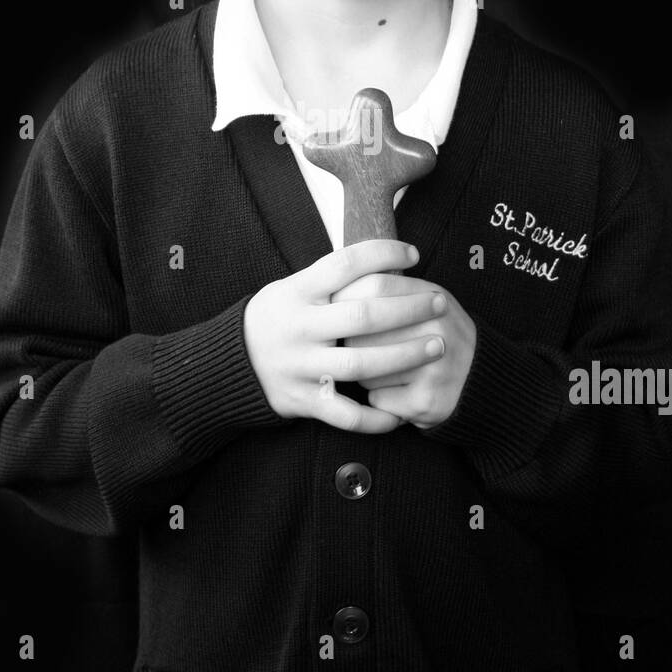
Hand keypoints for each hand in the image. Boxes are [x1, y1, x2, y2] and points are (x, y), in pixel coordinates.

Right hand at [243, 240, 454, 433]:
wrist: (232, 361)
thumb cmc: (277, 316)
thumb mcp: (293, 287)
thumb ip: (332, 277)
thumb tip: (386, 257)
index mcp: (299, 292)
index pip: (345, 264)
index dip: (383, 255)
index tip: (413, 254)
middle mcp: (300, 327)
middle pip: (363, 316)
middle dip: (408, 309)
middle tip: (439, 303)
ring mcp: (302, 366)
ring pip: (361, 363)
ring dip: (404, 356)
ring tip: (436, 346)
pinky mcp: (303, 400)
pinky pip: (345, 414)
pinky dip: (374, 418)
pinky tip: (400, 413)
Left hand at [331, 270, 476, 429]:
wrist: (484, 381)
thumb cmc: (442, 335)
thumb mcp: (429, 300)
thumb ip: (393, 287)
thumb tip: (338, 283)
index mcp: (434, 299)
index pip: (375, 285)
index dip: (347, 295)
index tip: (337, 306)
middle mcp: (437, 330)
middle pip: (362, 330)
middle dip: (350, 339)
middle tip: (357, 344)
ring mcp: (433, 368)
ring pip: (364, 368)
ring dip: (364, 372)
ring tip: (385, 370)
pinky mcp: (426, 401)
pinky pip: (376, 398)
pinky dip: (380, 398)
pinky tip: (398, 392)